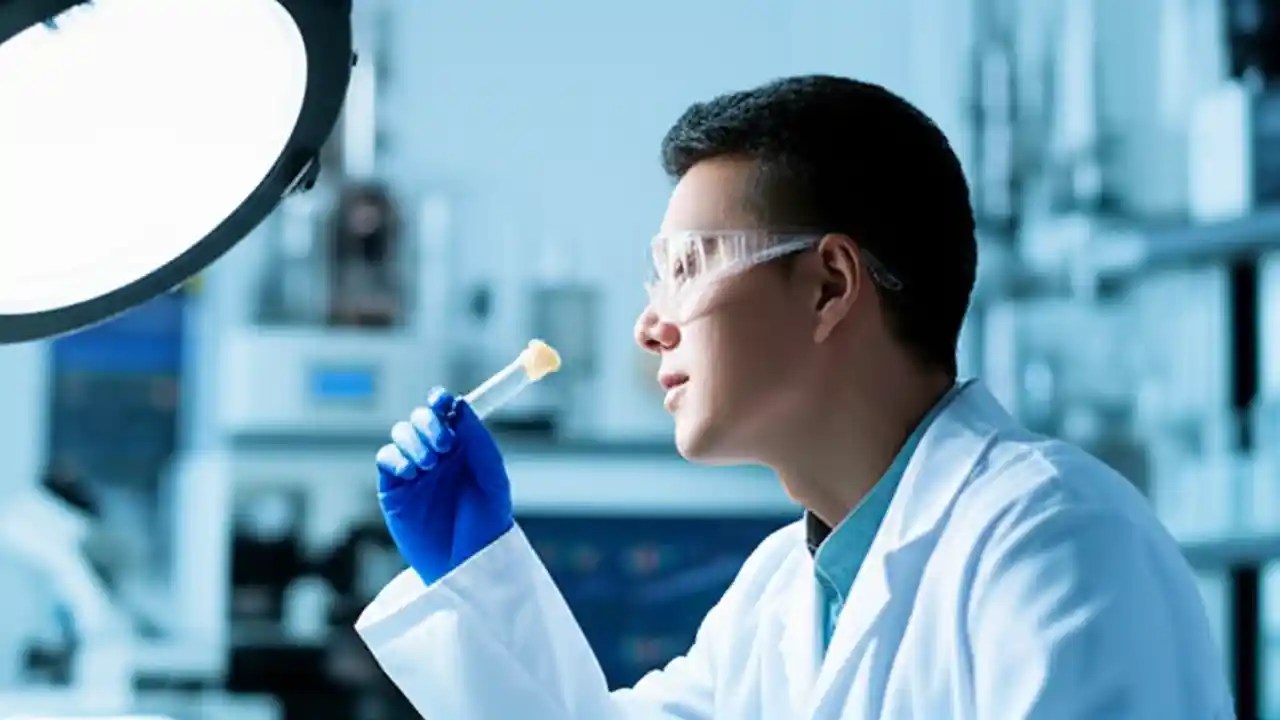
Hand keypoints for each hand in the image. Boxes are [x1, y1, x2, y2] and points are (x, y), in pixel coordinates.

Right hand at [375, 387, 513, 584]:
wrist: (467, 562)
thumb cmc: (487, 522)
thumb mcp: (492, 478)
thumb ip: (478, 441)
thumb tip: (460, 405)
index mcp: (463, 446)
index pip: (446, 411)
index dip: (441, 400)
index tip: (442, 400)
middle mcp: (437, 452)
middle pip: (420, 417)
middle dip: (428, 423)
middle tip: (444, 445)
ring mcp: (414, 469)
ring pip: (401, 433)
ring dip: (413, 440)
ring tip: (429, 465)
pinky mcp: (394, 488)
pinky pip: (386, 458)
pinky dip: (396, 458)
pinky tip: (412, 474)